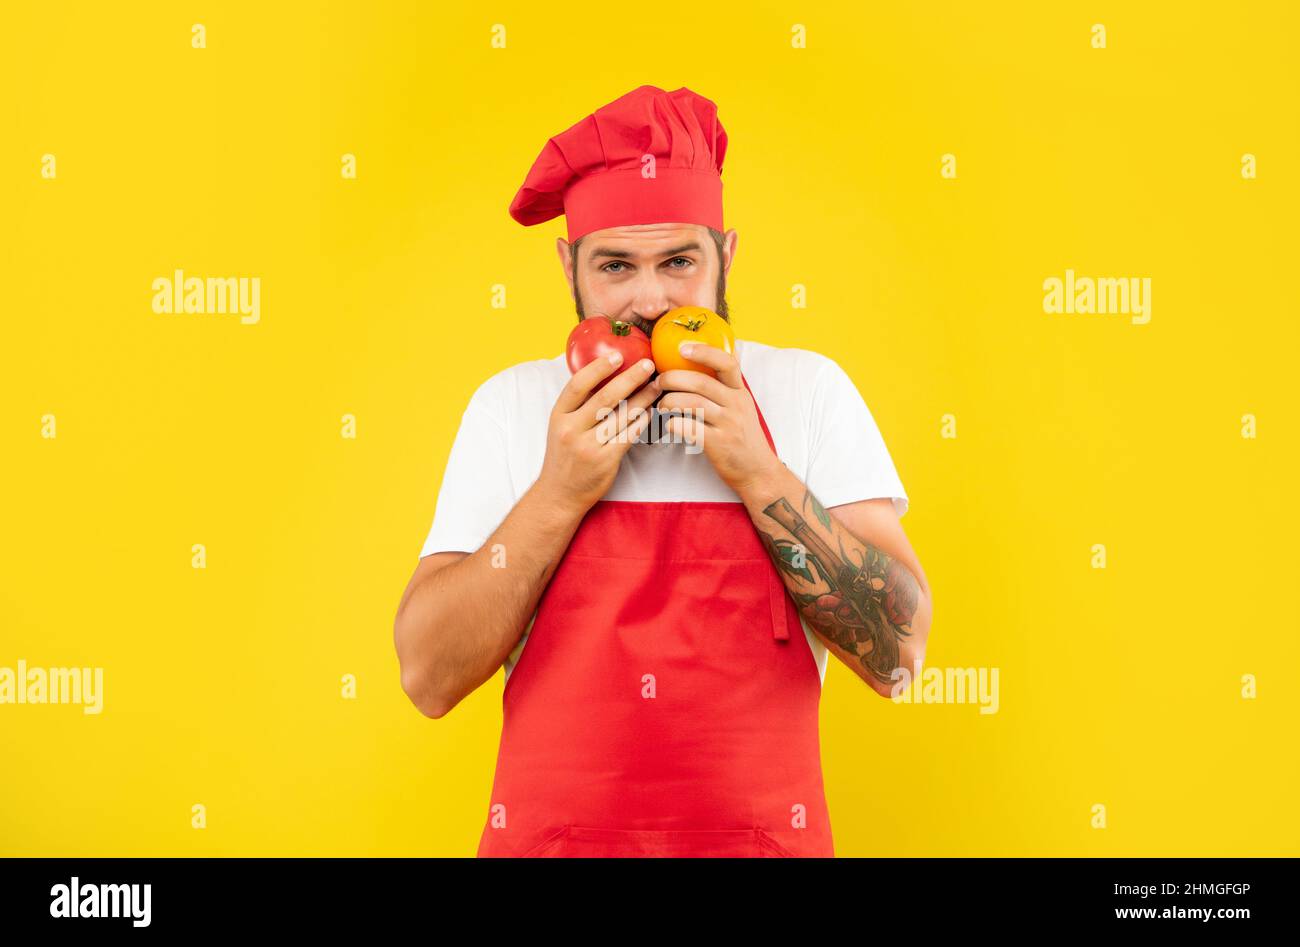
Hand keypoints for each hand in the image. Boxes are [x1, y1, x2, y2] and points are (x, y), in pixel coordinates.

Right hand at [535, 347, 659, 515]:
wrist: (559, 494)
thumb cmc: (565, 457)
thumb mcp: (562, 426)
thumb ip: (579, 405)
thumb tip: (606, 375)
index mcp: (558, 415)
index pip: (577, 384)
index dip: (598, 367)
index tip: (617, 354)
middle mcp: (571, 429)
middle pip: (605, 396)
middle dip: (630, 378)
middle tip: (649, 365)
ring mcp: (588, 446)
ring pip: (622, 415)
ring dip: (644, 398)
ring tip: (657, 387)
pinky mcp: (604, 461)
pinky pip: (629, 435)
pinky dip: (643, 421)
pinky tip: (652, 411)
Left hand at [656, 342, 782, 496]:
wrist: (757, 471)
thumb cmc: (742, 438)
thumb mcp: (741, 407)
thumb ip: (726, 388)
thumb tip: (706, 362)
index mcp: (740, 392)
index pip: (727, 362)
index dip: (703, 351)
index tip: (681, 347)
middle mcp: (736, 405)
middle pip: (701, 382)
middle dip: (673, 378)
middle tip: (658, 381)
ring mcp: (728, 424)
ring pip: (692, 404)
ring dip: (669, 401)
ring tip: (661, 405)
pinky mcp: (718, 444)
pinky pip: (689, 428)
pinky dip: (673, 424)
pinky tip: (669, 425)